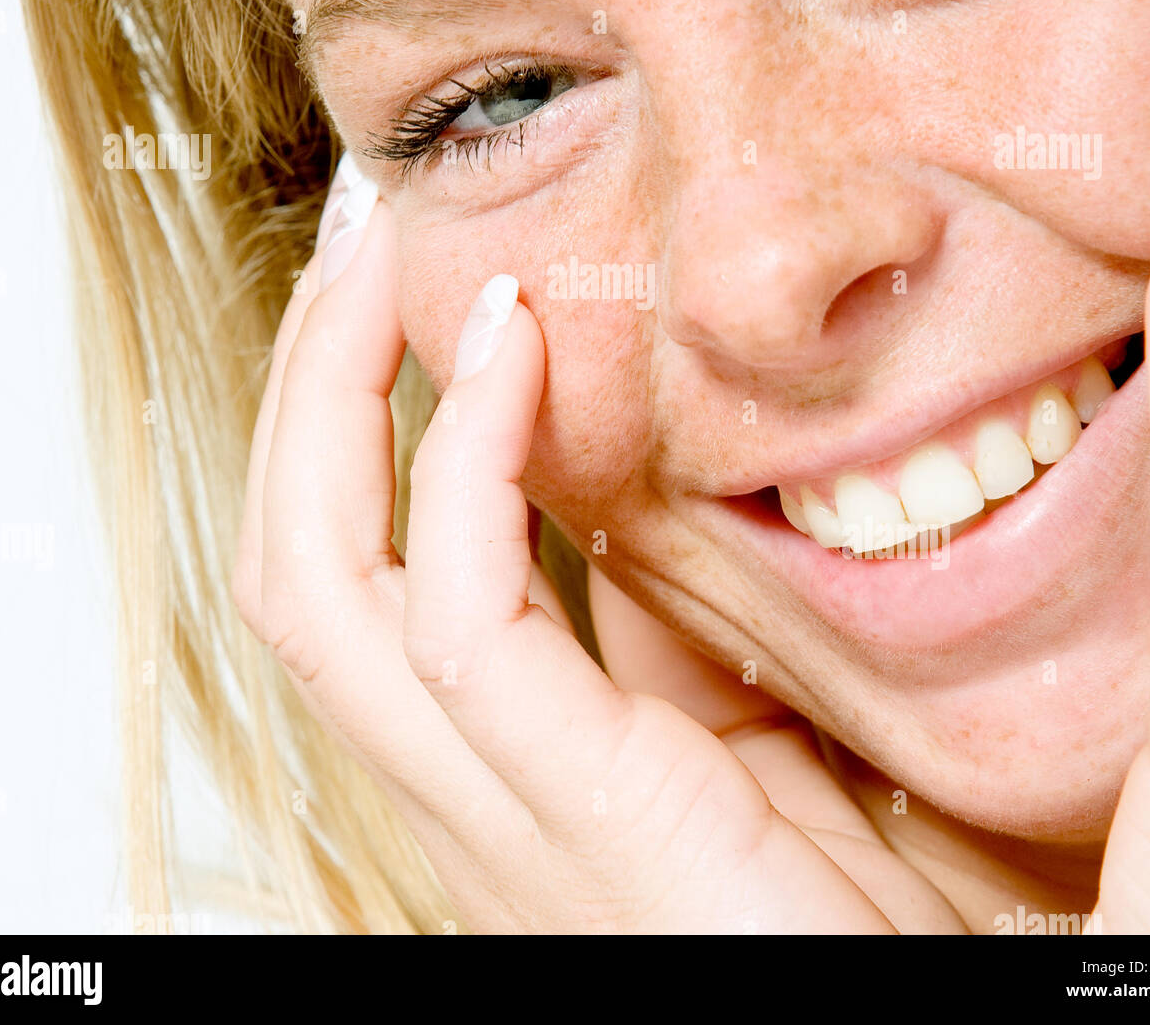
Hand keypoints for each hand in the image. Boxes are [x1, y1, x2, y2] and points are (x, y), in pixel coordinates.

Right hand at [232, 154, 910, 932]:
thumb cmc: (855, 909)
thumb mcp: (738, 741)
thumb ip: (663, 642)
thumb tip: (626, 514)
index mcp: (498, 766)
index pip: (355, 579)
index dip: (344, 425)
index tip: (398, 289)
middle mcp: (466, 790)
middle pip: (294, 566)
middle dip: (303, 385)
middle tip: (357, 242)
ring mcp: (505, 813)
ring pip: (320, 586)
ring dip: (334, 397)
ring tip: (391, 263)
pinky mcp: (589, 814)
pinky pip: (464, 618)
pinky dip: (460, 461)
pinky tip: (507, 348)